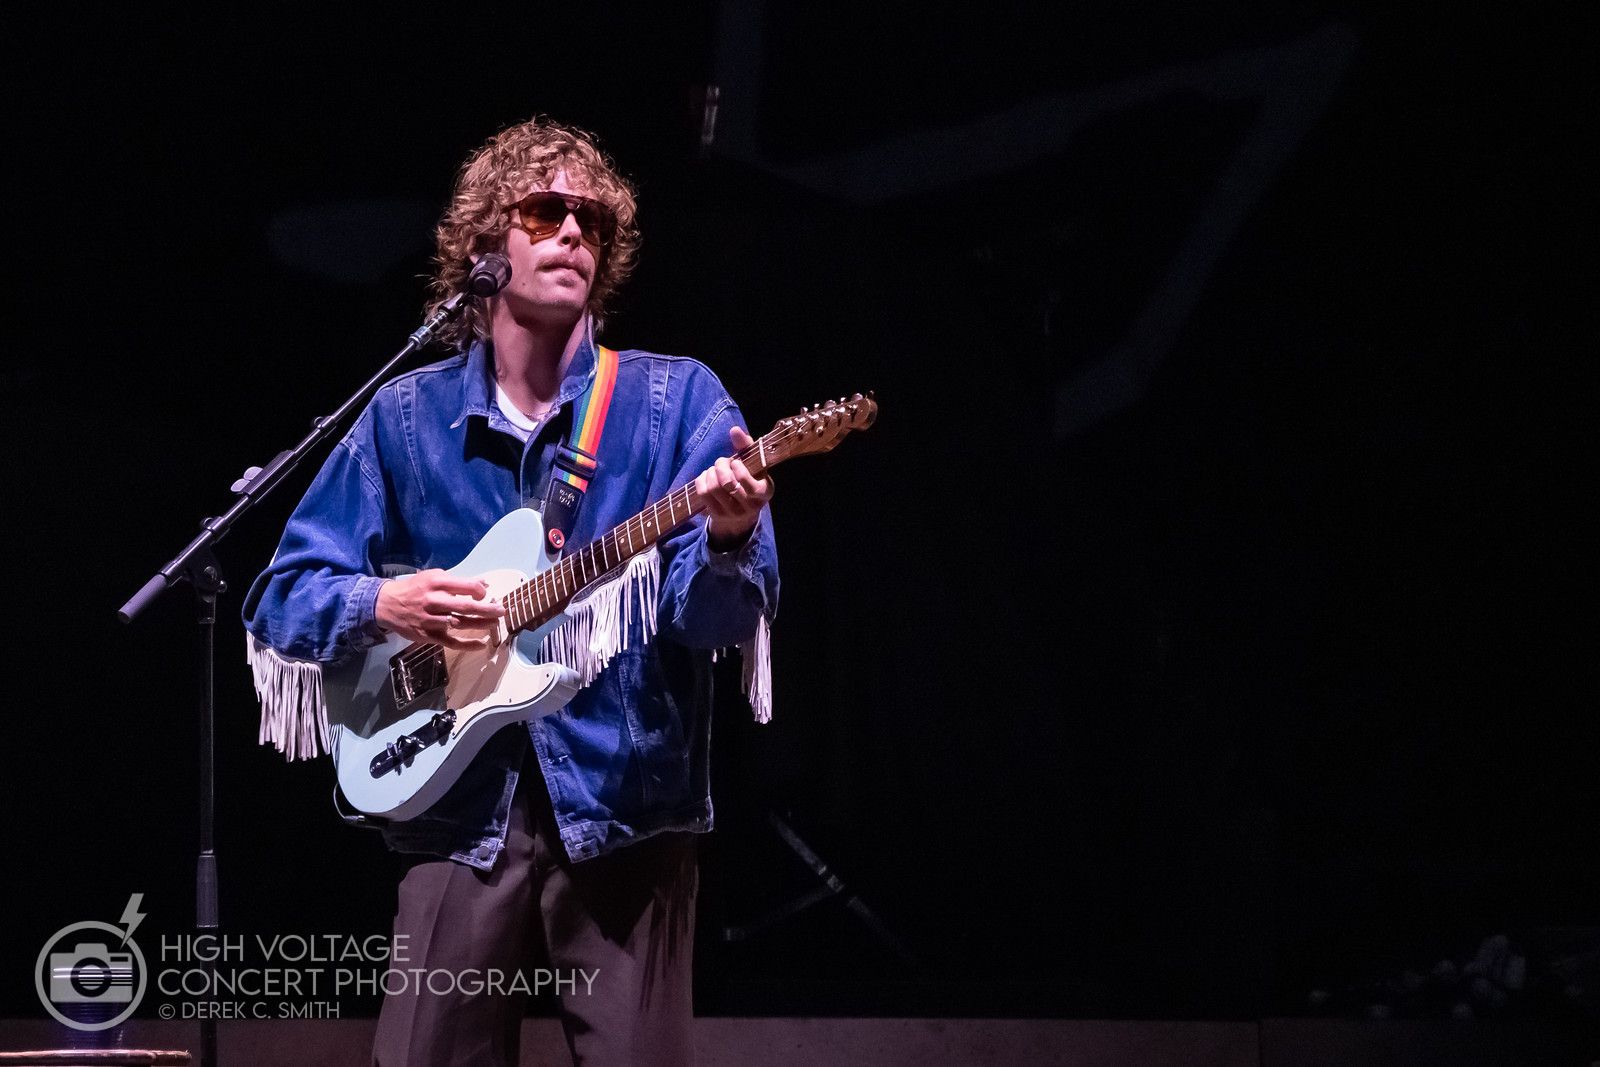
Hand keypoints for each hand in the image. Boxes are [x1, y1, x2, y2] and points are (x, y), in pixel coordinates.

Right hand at [375, 570, 505, 648]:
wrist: (386, 604)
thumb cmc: (414, 589)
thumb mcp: (433, 577)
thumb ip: (458, 582)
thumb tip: (484, 583)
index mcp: (436, 583)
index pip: (465, 586)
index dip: (479, 591)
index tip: (485, 595)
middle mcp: (433, 601)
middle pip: (465, 607)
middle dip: (486, 609)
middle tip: (501, 611)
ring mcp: (430, 620)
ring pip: (459, 624)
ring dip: (480, 624)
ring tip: (495, 624)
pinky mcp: (427, 635)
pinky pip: (450, 642)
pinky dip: (467, 645)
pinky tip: (480, 644)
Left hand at [695, 426, 773, 550]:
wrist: (741, 512)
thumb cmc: (749, 479)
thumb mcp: (753, 464)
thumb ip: (746, 446)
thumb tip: (734, 430)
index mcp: (765, 493)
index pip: (751, 486)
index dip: (738, 470)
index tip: (735, 462)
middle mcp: (751, 507)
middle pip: (728, 484)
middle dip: (721, 466)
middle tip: (721, 461)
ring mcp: (733, 514)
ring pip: (714, 488)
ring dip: (710, 472)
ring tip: (713, 469)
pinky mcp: (717, 516)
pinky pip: (703, 494)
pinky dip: (701, 481)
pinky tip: (706, 477)